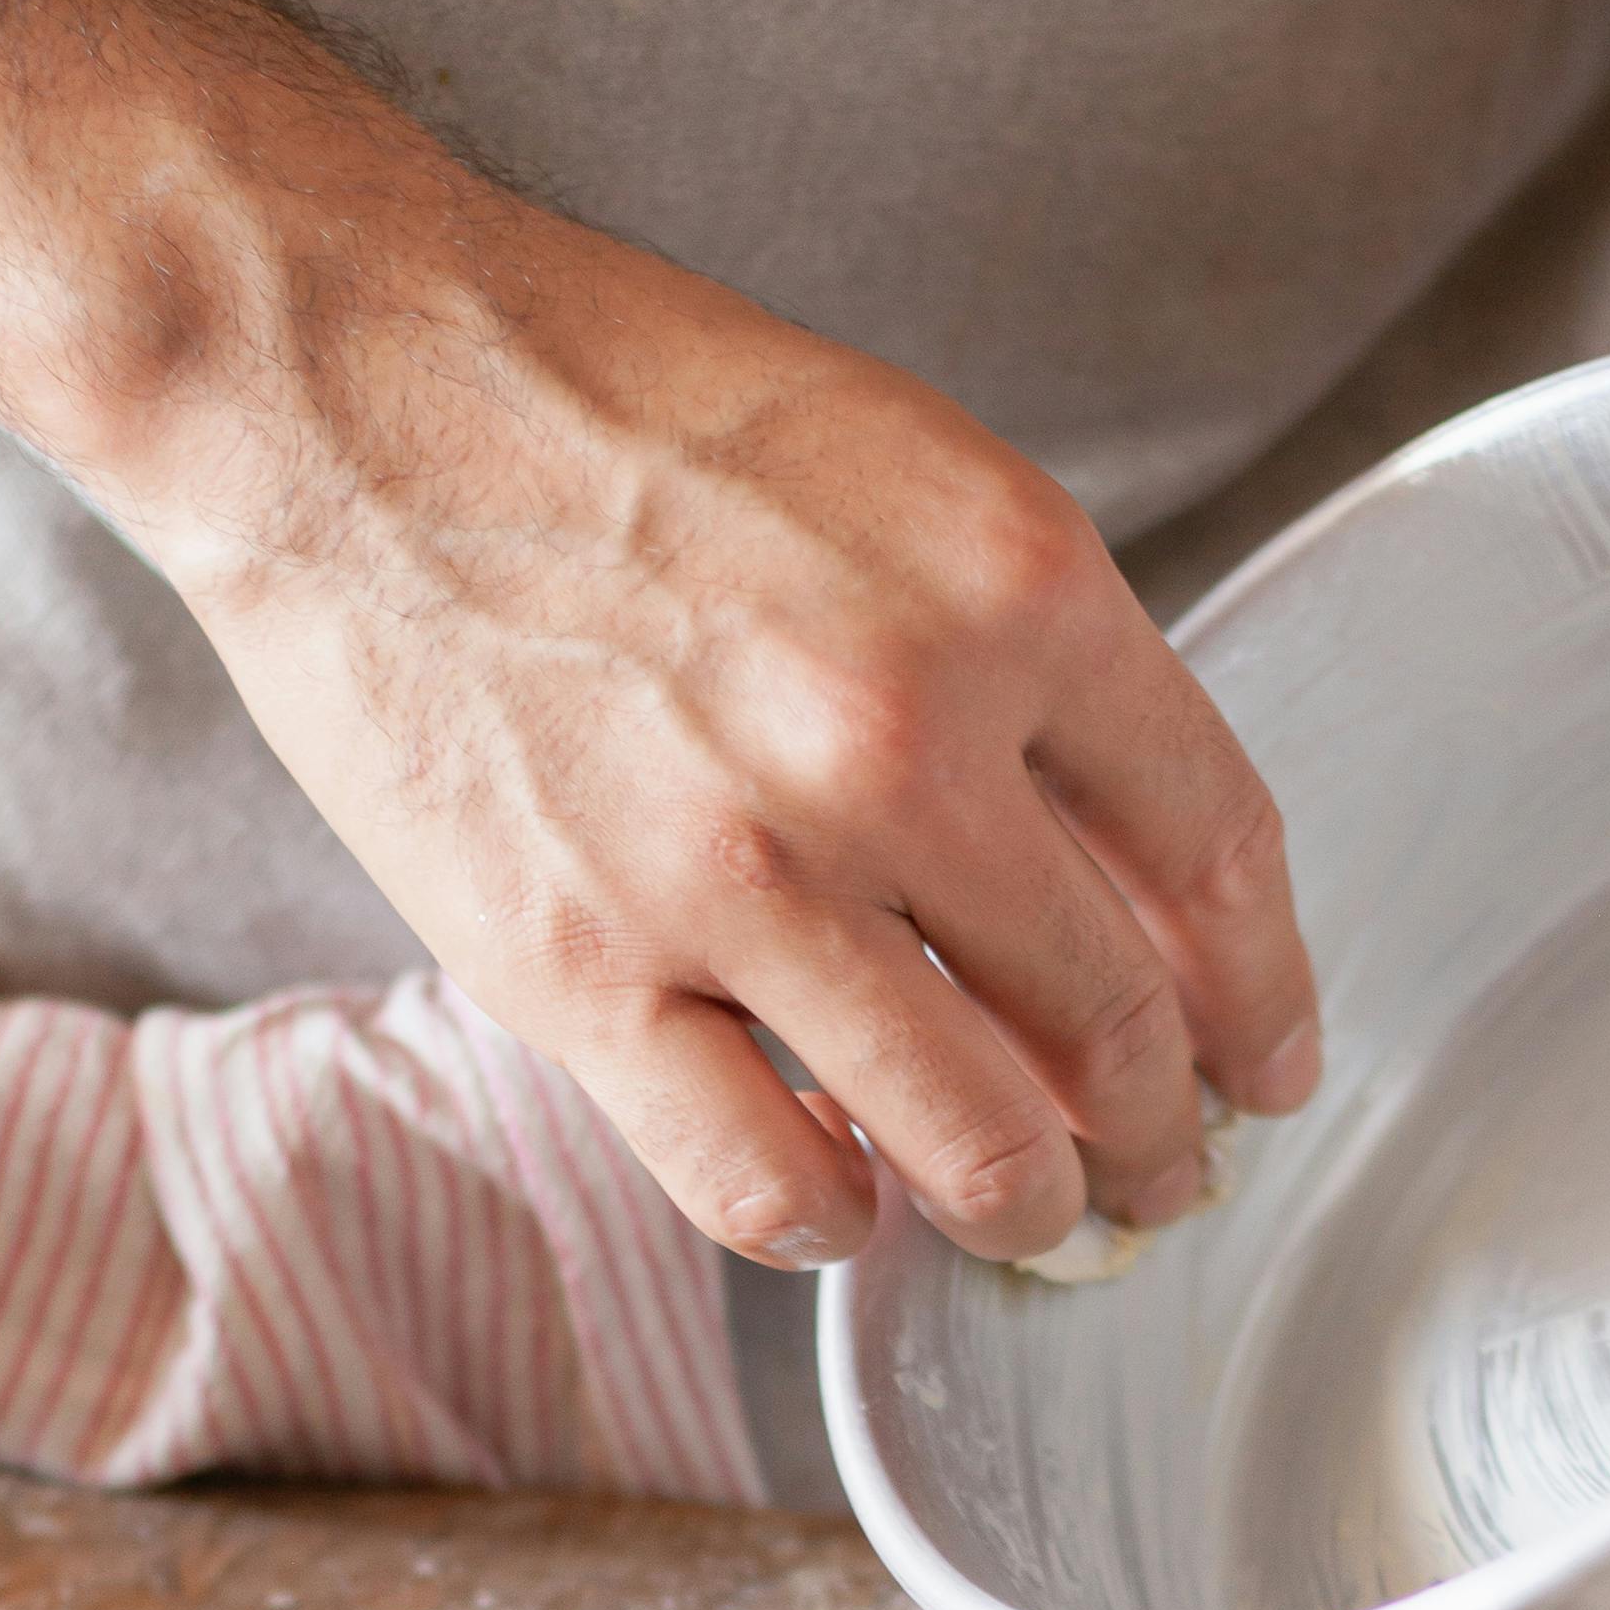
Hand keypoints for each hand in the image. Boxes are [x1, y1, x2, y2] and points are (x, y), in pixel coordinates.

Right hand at [128, 154, 1320, 1272]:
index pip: (1217, 847)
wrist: (345, 388)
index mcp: (1013, 587)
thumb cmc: (614, 411)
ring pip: (971, 1138)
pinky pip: (766, 1181)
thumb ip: (1021, 657)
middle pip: (1112, 1019)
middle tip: (1162, 1174)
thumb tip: (1124, 869)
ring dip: (1025, 1207)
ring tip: (1031, 1218)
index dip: (1263, 991)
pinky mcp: (582, 969)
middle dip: (1159, 1133)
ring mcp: (739, 868)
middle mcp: (899, 736)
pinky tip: (845, 1201)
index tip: (1264, 1060)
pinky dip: (833, 1220)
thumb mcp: (895, 467)